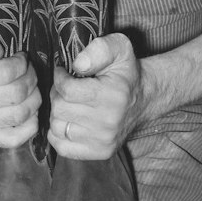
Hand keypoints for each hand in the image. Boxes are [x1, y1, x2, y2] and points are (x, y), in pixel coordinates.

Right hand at [0, 17, 39, 147]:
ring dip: (34, 97)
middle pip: (18, 93)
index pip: (8, 72)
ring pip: (22, 113)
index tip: (19, 58)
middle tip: (27, 71)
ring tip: (28, 87)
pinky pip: (16, 137)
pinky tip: (27, 108)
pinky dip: (30, 123)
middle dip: (30, 78)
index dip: (22, 63)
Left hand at [48, 33, 144, 160]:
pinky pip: (62, 147)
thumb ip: (99, 49)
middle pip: (59, 109)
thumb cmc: (125, 72)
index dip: (59, 78)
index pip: (66, 90)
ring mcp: (105, 140)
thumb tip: (78, 65)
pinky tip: (70, 121)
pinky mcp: (101, 152)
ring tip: (69, 104)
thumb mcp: (119, 47)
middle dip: (57, 95)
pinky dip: (59, 133)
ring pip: (57, 128)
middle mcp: (109, 122)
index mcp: (112, 96)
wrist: (143, 98)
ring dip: (58, 114)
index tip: (63, 73)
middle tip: (66, 89)